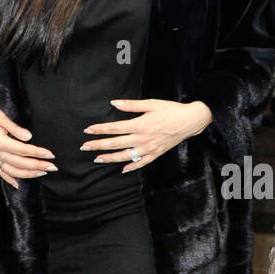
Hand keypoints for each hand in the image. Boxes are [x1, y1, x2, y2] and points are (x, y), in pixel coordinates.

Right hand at [0, 102, 56, 187]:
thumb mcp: (2, 117)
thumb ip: (15, 128)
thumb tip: (29, 137)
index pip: (24, 150)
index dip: (38, 153)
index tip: (51, 155)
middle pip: (21, 163)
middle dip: (38, 166)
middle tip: (53, 167)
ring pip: (13, 171)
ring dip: (29, 174)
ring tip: (42, 172)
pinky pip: (1, 172)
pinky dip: (10, 180)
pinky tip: (18, 185)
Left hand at [80, 98, 212, 171]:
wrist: (190, 121)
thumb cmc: (171, 109)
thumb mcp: (151, 103)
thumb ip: (131, 105)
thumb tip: (114, 103)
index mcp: (140, 124)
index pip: (114, 128)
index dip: (100, 129)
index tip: (87, 130)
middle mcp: (142, 139)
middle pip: (116, 143)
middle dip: (98, 145)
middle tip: (84, 147)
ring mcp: (149, 148)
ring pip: (126, 156)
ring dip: (110, 158)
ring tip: (97, 159)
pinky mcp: (156, 153)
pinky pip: (141, 163)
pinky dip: (131, 167)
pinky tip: (122, 170)